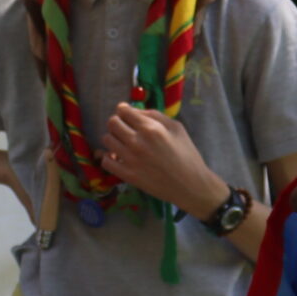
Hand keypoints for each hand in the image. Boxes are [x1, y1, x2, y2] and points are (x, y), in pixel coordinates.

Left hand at [99, 105, 223, 214]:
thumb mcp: (177, 128)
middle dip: (117, 122)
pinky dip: (109, 157)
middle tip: (125, 129)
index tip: (126, 114)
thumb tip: (135, 111)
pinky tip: (118, 158)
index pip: (123, 110)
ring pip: (107, 140)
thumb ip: (155, 115)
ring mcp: (130, 159)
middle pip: (112, 123)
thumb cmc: (187, 155)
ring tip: (122, 143)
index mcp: (151, 128)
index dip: (123, 110)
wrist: (191, 185)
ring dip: (113, 139)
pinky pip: (106, 161)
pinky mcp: (127, 175)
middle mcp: (137, 142)